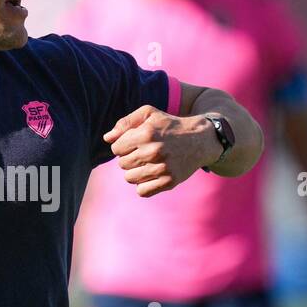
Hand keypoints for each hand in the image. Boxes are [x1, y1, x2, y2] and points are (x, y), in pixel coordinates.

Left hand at [103, 105, 218, 197]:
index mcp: (146, 134)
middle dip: (129, 158)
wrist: (200, 140)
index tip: (134, 143)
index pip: (116, 148)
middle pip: (122, 164)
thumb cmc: (169, 125)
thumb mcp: (149, 114)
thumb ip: (125, 123)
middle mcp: (154, 151)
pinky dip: (143, 185)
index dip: (123, 145)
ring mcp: (162, 168)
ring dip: (135, 172)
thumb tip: (107, 138)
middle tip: (143, 152)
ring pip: (129, 178)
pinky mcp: (169, 182)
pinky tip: (151, 174)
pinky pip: (142, 191)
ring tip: (146, 163)